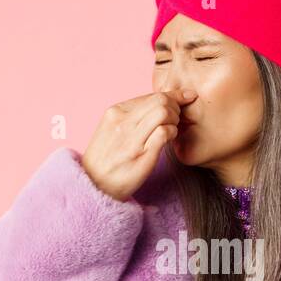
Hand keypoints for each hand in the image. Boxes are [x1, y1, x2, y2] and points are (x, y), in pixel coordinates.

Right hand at [80, 89, 196, 201]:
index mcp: (115, 111)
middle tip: (177, 119)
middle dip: (176, 107)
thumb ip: (130, 116)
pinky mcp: (141, 154)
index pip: (151, 95)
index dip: (174, 96)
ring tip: (172, 130)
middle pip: (161, 100)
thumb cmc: (106, 158)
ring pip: (164, 113)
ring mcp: (131, 138)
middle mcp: (122, 121)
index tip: (186, 97)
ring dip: (175, 120)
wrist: (93, 185)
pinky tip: (169, 140)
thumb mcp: (110, 129)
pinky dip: (172, 133)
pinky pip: (164, 132)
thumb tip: (157, 104)